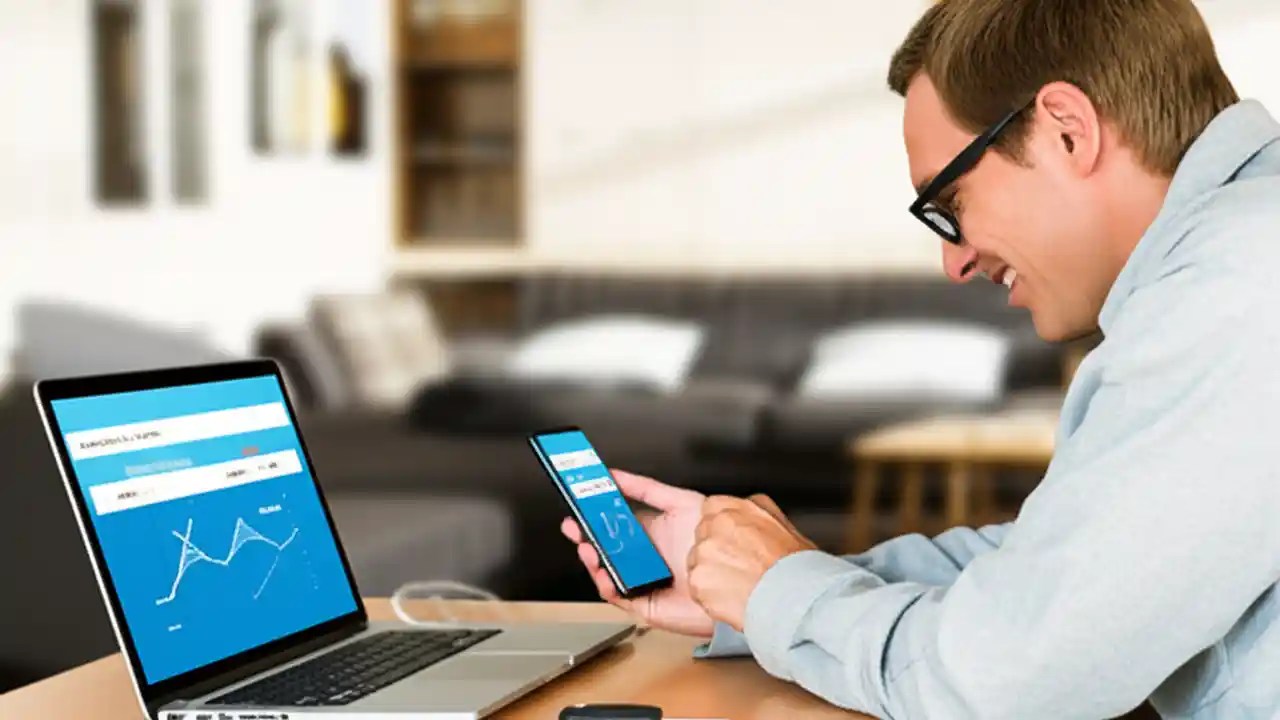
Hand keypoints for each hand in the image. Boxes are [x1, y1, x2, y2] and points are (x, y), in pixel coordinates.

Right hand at [560, 470, 714, 636]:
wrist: (741, 580)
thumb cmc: (720, 543)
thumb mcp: (682, 503)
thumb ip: (648, 489)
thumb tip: (618, 475)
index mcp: (655, 532)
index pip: (618, 520)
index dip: (598, 512)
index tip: (581, 500)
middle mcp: (647, 556)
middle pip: (608, 545)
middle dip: (587, 535)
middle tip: (573, 524)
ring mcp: (644, 578)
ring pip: (607, 570)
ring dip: (593, 559)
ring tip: (588, 547)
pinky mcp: (645, 602)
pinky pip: (618, 595)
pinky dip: (606, 584)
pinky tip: (603, 571)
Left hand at [688, 494, 816, 631]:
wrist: (794, 597)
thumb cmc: (798, 568)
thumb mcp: (785, 526)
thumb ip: (759, 516)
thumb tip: (751, 519)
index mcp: (739, 509)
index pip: (713, 508)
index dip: (722, 528)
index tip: (730, 542)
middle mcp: (718, 525)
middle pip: (702, 535)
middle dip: (715, 551)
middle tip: (736, 568)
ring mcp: (704, 552)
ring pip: (697, 562)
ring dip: (711, 574)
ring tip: (737, 588)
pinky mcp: (697, 580)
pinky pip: (697, 588)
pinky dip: (710, 597)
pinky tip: (732, 600)